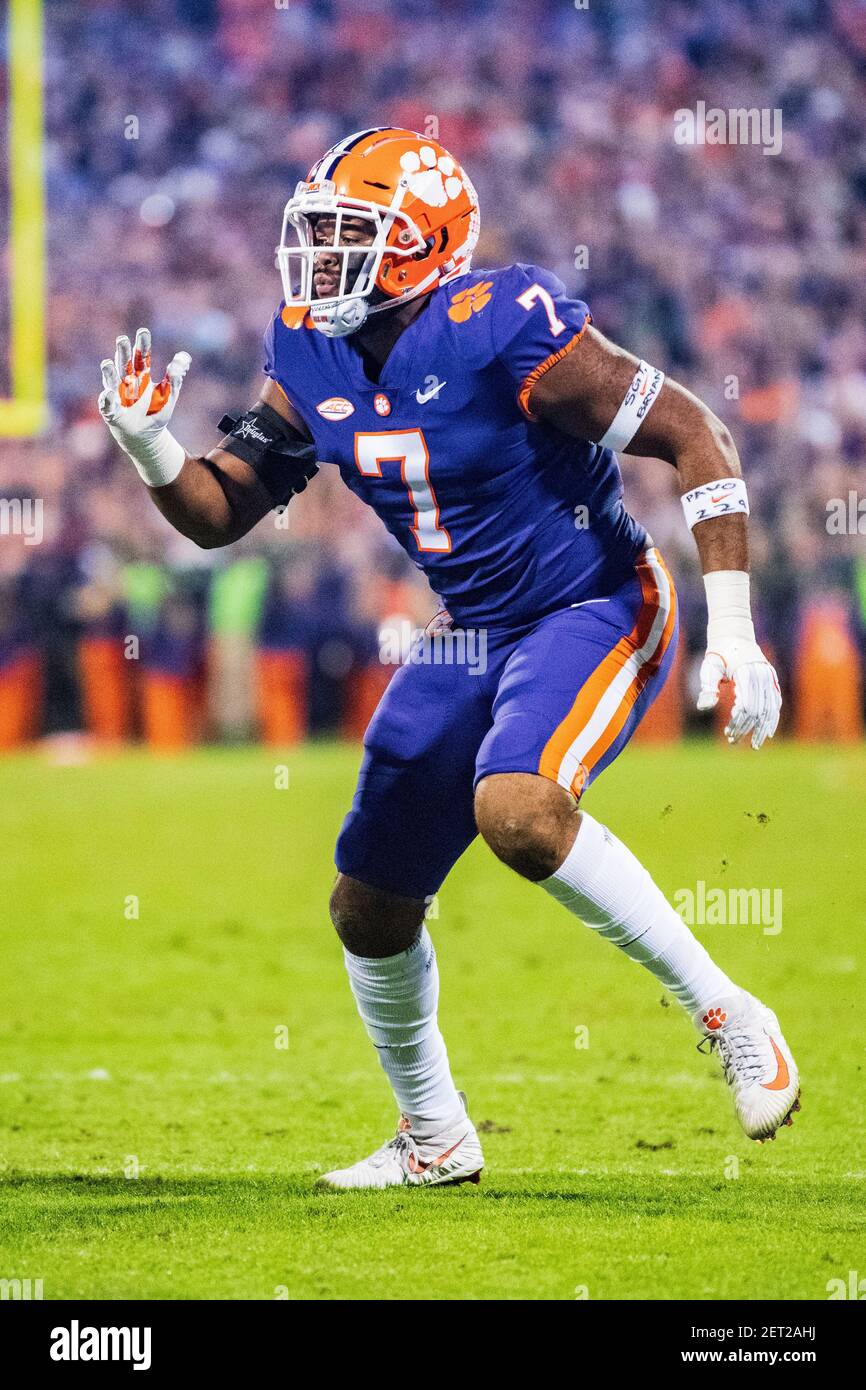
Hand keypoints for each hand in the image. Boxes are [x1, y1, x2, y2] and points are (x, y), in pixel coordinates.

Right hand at [98, 328, 190, 484]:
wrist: (147, 437)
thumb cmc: (156, 412)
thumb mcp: (170, 395)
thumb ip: (176, 377)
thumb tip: (183, 359)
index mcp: (141, 376)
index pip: (141, 357)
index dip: (142, 345)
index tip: (143, 331)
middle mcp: (127, 383)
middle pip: (124, 364)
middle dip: (123, 352)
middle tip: (122, 339)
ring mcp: (118, 396)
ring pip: (111, 381)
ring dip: (109, 373)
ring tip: (106, 363)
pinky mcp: (112, 413)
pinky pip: (108, 406)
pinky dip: (108, 400)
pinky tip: (109, 394)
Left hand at [697, 640, 780, 749]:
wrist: (734, 635)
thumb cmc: (718, 653)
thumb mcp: (708, 667)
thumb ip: (707, 686)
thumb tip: (705, 707)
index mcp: (746, 673)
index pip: (746, 705)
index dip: (738, 721)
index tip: (727, 731)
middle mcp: (761, 676)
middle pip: (757, 710)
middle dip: (746, 728)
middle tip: (732, 740)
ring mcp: (769, 678)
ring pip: (770, 710)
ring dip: (761, 729)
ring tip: (753, 745)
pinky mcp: (772, 681)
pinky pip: (776, 704)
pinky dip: (773, 719)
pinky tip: (767, 733)